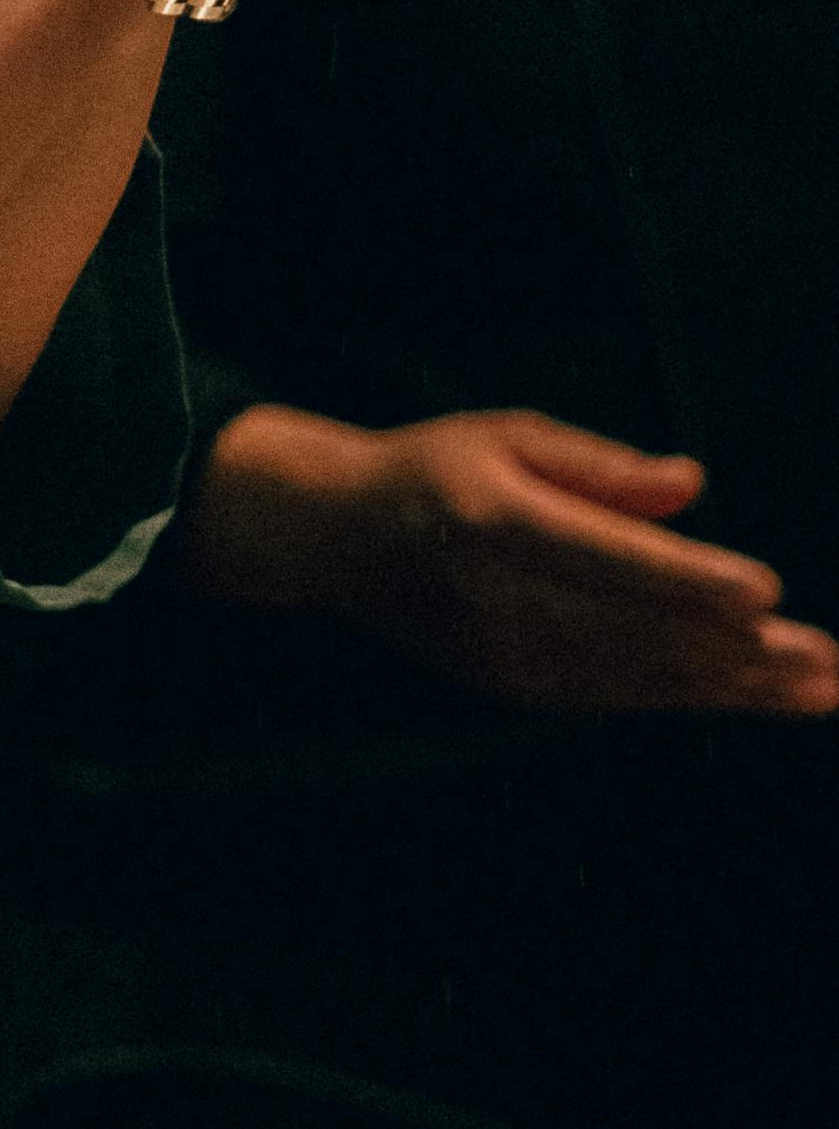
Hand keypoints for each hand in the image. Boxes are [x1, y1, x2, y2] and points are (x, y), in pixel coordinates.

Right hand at [180, 403, 838, 717]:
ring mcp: (500, 653)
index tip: (767, 592)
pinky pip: (613, 696)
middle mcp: (495, 595)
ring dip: (733, 688)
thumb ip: (599, 465)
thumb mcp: (507, 432)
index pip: (605, 557)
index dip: (688, 580)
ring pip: (635, 679)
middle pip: (633, 635)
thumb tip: (691, 484)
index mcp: (492, 516)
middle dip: (738, 655)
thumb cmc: (438, 467)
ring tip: (818, 687)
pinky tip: (749, 692)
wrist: (338, 537)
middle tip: (825, 661)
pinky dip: (687, 695)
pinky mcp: (509, 686)